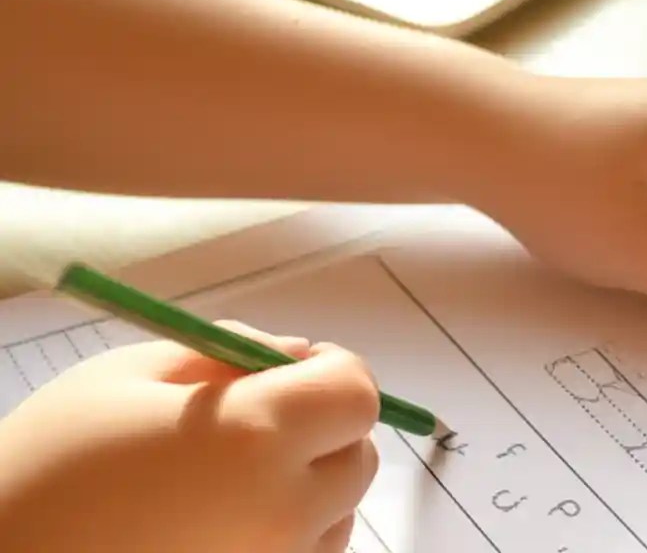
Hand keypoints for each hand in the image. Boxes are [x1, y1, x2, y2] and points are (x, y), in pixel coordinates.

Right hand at [0, 322, 379, 552]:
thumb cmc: (47, 464)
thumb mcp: (127, 375)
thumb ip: (227, 352)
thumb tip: (295, 354)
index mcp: (257, 437)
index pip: (357, 395)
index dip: (335, 372)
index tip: (298, 367)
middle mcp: (283, 513)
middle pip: (358, 459)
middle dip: (327, 429)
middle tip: (262, 419)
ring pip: (338, 515)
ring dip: (312, 486)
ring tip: (231, 479)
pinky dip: (289, 534)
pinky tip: (224, 522)